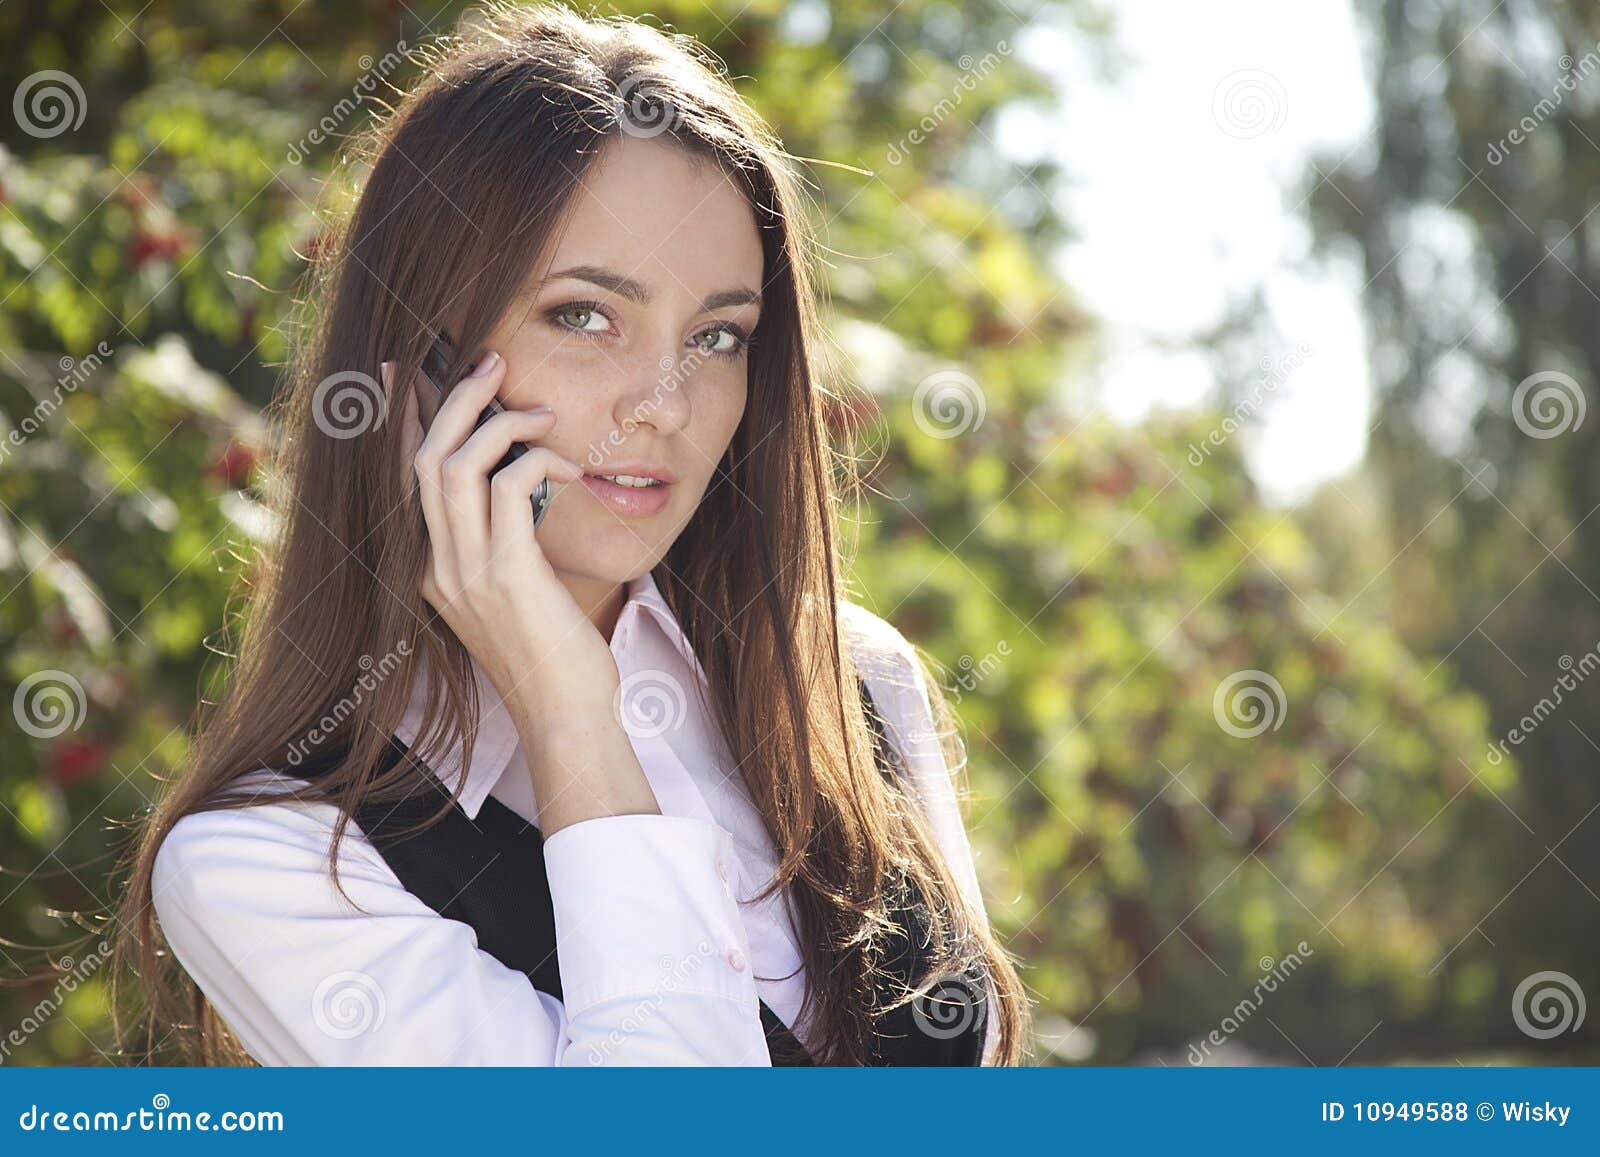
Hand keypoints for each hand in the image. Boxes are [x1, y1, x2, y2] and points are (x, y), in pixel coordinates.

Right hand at [388, 349, 619, 747]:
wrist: (565, 718)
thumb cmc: (552, 658)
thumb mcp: (515, 595)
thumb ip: (504, 545)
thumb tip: (519, 490)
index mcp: (433, 570)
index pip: (407, 478)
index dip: (404, 419)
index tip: (408, 370)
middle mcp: (438, 567)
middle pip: (425, 458)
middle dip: (455, 398)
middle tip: (493, 362)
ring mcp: (468, 571)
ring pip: (456, 463)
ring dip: (500, 420)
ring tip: (543, 412)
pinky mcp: (508, 575)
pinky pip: (508, 488)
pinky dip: (536, 461)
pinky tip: (569, 469)